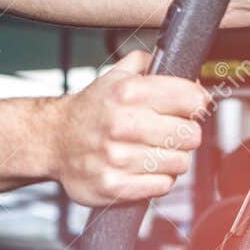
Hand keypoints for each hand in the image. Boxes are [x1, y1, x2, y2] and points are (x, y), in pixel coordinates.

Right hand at [46, 50, 209, 206]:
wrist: (53, 140)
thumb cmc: (91, 109)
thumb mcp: (116, 75)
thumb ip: (150, 64)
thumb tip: (188, 70)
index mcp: (128, 92)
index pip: (193, 99)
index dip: (196, 104)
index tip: (189, 109)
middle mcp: (124, 123)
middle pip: (192, 135)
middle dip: (185, 134)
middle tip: (169, 133)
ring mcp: (118, 157)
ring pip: (180, 163)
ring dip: (172, 158)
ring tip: (153, 151)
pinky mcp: (114, 186)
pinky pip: (163, 185)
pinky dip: (158, 179)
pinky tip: (143, 168)